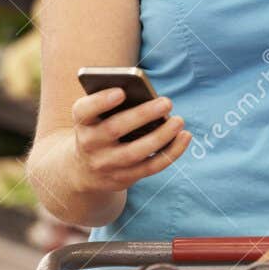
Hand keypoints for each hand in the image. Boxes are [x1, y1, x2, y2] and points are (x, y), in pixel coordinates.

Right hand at [70, 88, 190, 195]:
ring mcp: (106, 164)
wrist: (85, 170)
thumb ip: (117, 105)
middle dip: (142, 115)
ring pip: (135, 151)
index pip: (84, 110)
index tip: (121, 92)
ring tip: (179, 120)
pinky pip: (151, 166)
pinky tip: (185, 136)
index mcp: (83, 122)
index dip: (101, 101)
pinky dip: (171, 152)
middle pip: (114, 129)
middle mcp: (89, 144)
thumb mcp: (99, 117)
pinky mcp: (124, 178)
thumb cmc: (101, 130)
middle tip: (167, 102)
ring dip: (161, 135)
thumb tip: (150, 97)